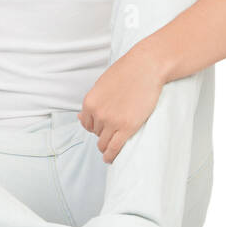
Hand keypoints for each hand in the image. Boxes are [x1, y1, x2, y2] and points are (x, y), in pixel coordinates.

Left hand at [78, 48, 164, 162]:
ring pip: (103, 142)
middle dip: (102, 134)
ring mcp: (112, 122)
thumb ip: (93, 102)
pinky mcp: (127, 127)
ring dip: (106, 146)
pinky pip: (114, 148)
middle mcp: (98, 114)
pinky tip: (110, 159)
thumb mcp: (101, 85)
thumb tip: (79, 117)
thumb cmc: (127, 72)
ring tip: (110, 150)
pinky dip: (111, 156)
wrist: (146, 67)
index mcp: (89, 102)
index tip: (101, 129)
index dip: (94, 127)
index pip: (86, 124)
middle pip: (96, 133)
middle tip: (112, 135)